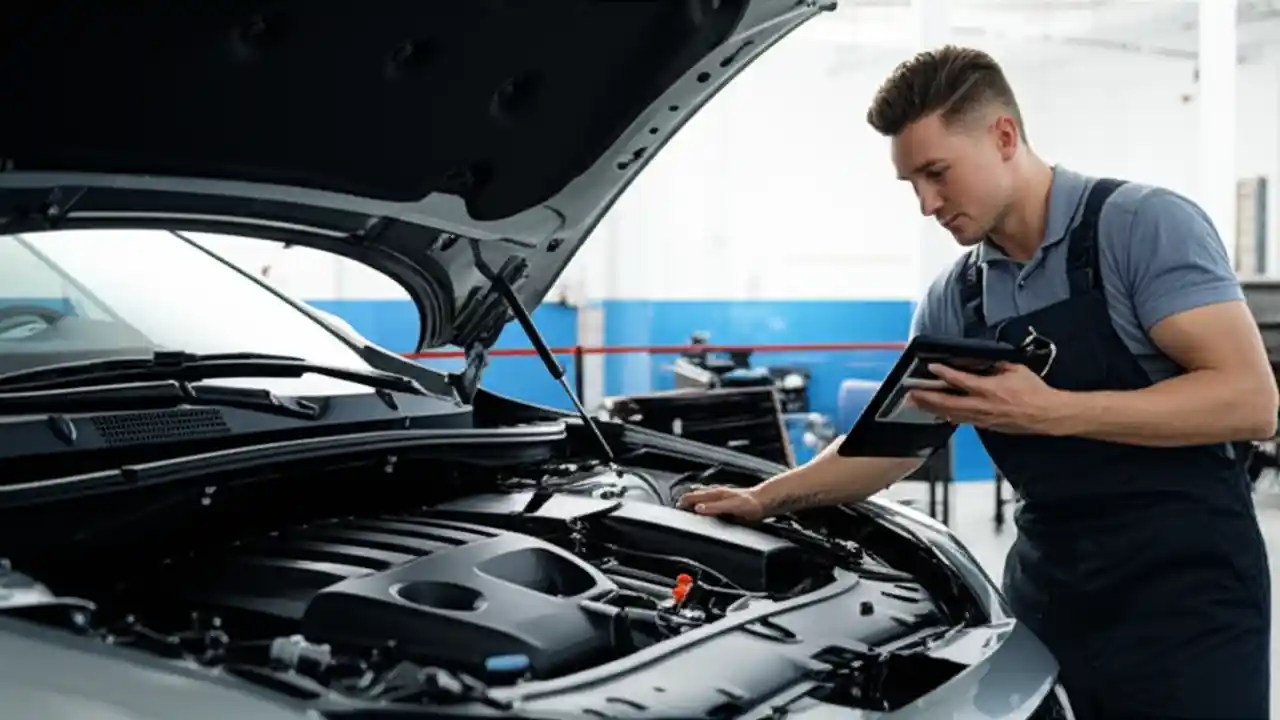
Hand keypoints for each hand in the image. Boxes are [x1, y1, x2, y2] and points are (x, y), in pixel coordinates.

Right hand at [676, 485, 764, 521]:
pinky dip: (703, 501)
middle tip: (678, 507)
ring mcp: (722, 495)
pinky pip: (710, 499)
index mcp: (716, 494)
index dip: (684, 502)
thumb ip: (715, 508)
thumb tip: (697, 509)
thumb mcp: (732, 507)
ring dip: (694, 499)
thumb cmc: (751, 504)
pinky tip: (705, 505)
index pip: (693, 496)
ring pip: (702, 495)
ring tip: (686, 504)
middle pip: (696, 494)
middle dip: (686, 500)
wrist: (766, 501)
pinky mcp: (727, 500)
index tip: (676, 508)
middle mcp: (717, 492)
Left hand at [907, 362, 1064, 434]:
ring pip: (951, 414)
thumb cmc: (1034, 391)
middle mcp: (982, 405)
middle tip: (912, 393)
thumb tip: (980, 360)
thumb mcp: (1015, 369)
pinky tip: (939, 414)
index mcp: (990, 388)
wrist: (1047, 415)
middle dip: (927, 397)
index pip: (961, 380)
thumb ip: (994, 365)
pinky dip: (947, 416)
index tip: (931, 368)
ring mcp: (983, 418)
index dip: (944, 373)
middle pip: (948, 402)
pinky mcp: (986, 426)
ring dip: (932, 408)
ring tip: (917, 403)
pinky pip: (962, 421)